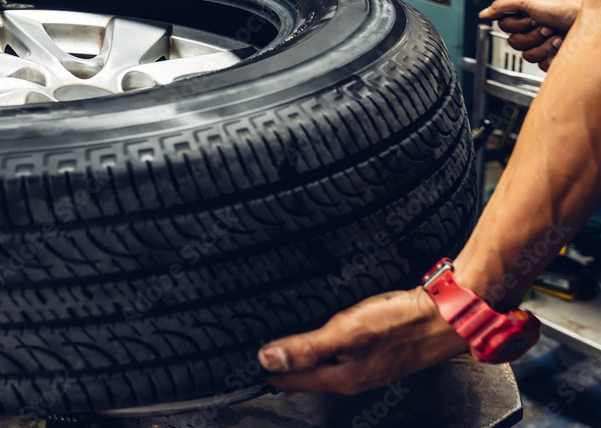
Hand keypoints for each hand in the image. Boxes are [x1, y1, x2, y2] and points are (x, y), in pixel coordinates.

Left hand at [258, 287, 467, 394]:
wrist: (449, 317)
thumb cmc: (403, 324)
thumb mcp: (348, 332)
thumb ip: (308, 347)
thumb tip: (269, 359)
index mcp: (342, 377)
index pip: (293, 379)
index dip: (268, 371)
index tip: (247, 364)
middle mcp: (354, 376)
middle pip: (308, 375)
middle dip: (283, 367)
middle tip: (259, 357)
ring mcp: (368, 365)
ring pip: (325, 366)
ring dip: (303, 358)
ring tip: (283, 350)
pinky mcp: (380, 351)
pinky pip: (343, 354)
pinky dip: (326, 347)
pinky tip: (325, 337)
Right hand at [479, 0, 581, 71]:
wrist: (588, 24)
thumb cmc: (566, 8)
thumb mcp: (530, 0)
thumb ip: (503, 6)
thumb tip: (484, 12)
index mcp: (526, 16)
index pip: (505, 27)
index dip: (517, 24)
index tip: (530, 17)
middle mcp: (533, 30)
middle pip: (514, 43)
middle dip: (531, 35)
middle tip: (545, 26)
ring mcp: (542, 45)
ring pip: (527, 55)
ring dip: (543, 45)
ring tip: (556, 35)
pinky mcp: (551, 59)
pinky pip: (540, 65)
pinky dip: (551, 56)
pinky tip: (560, 46)